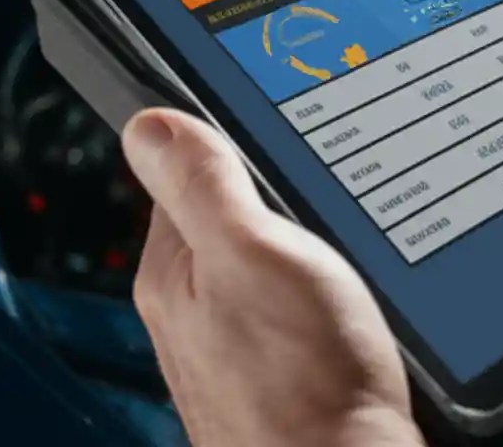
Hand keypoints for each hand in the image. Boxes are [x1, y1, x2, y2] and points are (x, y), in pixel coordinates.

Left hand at [122, 108, 423, 446]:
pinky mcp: (283, 369)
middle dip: (283, 207)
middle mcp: (195, 310)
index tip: (282, 150)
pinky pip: (300, 306)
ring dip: (310, 251)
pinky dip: (326, 294)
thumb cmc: (306, 380)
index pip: (189, 175)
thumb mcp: (253, 252)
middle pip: (236, 220)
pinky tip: (352, 304)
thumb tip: (150, 122)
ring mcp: (239, 344)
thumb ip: (202, 184)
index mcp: (173, 272)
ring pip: (274, 263)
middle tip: (326, 212)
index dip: (239, 151)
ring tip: (346, 260)